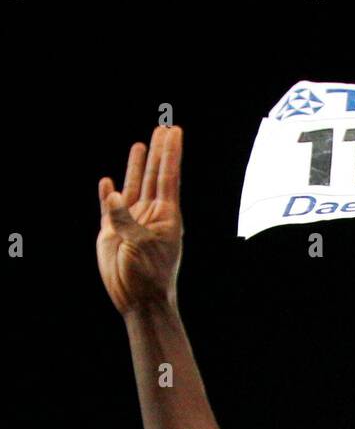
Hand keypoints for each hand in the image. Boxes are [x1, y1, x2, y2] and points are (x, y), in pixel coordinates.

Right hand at [97, 125, 183, 315]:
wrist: (138, 300)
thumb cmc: (148, 276)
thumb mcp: (139, 246)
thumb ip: (125, 219)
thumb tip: (111, 192)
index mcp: (165, 216)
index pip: (168, 176)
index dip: (170, 152)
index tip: (174, 131)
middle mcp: (150, 215)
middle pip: (153, 175)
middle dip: (158, 152)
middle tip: (162, 128)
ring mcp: (131, 222)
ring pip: (133, 186)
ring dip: (136, 166)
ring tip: (140, 145)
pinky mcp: (112, 233)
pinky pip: (108, 208)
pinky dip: (107, 194)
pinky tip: (107, 182)